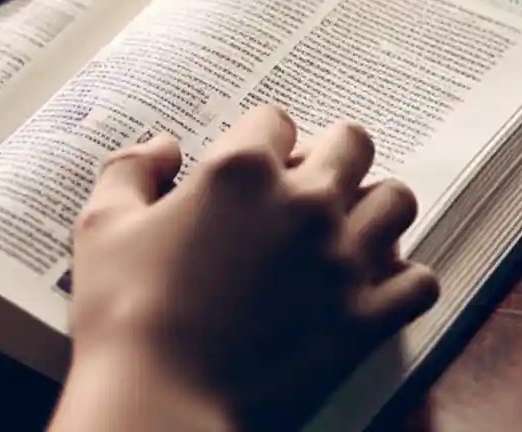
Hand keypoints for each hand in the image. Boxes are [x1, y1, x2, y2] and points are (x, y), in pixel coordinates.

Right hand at [55, 106, 439, 430]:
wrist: (161, 403)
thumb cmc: (124, 316)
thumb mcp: (102, 227)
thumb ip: (131, 169)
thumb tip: (164, 145)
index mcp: (241, 170)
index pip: (274, 119)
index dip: (260, 140)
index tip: (251, 168)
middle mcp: (305, 203)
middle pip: (352, 143)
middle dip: (331, 156)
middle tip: (306, 188)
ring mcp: (343, 260)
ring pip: (397, 201)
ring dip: (374, 209)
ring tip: (346, 231)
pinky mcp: (366, 317)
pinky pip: (419, 281)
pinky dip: (403, 282)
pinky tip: (373, 290)